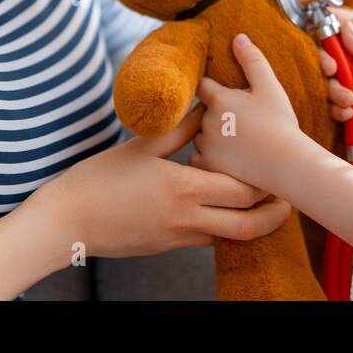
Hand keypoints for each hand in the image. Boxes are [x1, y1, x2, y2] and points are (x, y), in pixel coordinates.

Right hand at [34, 103, 291, 258]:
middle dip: (272, 213)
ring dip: (249, 222)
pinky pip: (206, 238)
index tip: (279, 169)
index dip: (265, 182)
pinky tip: (222, 208)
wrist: (66, 222)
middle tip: (287, 197)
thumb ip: (179, 129)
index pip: (242, 190)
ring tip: (262, 203)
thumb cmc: (98, 179)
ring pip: (229, 235)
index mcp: (183, 189)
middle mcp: (186, 219)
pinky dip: (222, 226)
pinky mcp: (167, 246)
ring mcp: (177, 237)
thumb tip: (205, 107)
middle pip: (247, 224)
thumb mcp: (141, 146)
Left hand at [192, 33, 305, 194]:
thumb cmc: (280, 123)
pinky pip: (198, 158)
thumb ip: (252, 60)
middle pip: (202, 113)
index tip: (222, 94)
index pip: (202, 85)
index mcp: (219, 99)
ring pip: (200, 136)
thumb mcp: (269, 86)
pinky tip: (228, 158)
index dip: (212, 89)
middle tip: (240, 122)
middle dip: (216, 115)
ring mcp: (205, 145)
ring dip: (211, 137)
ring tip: (237, 142)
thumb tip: (238, 37)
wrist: (287, 163)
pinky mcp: (207, 166)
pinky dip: (209, 158)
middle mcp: (206, 121)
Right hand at [321, 7, 352, 160]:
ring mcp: (347, 85)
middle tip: (332, 69)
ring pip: (325, 81)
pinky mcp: (343, 106)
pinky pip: (329, 104)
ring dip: (335, 91)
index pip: (343, 24)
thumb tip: (344, 25)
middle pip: (326, 52)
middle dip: (325, 61)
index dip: (329, 19)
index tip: (315, 20)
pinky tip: (352, 114)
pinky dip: (338, 109)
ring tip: (351, 101)